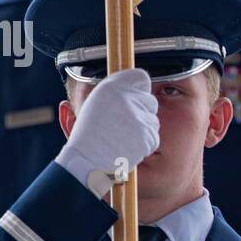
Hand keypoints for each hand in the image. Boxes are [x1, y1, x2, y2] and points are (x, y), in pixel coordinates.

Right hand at [56, 68, 159, 194]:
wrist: (86, 163)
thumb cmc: (87, 137)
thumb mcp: (92, 107)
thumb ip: (113, 94)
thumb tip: (127, 85)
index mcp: (110, 87)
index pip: (140, 77)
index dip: (140, 90)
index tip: (134, 98)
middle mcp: (125, 98)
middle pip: (151, 101)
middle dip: (143, 113)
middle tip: (126, 125)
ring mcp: (137, 117)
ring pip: (153, 121)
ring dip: (144, 130)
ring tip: (123, 138)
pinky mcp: (145, 135)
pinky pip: (154, 138)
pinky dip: (145, 145)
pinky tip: (129, 148)